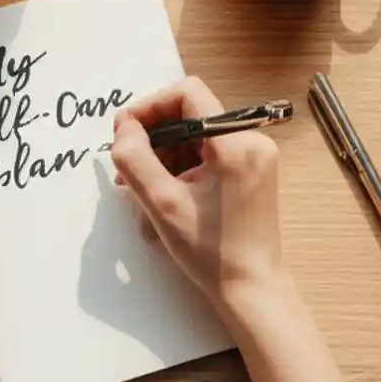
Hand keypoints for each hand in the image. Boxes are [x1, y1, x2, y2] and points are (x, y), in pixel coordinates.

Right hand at [110, 76, 283, 306]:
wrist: (250, 288)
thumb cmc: (211, 252)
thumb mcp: (162, 204)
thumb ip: (136, 159)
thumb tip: (124, 127)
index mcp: (235, 144)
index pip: (187, 94)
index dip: (150, 106)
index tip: (125, 131)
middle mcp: (252, 141)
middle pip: (191, 114)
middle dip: (154, 135)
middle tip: (126, 165)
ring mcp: (256, 155)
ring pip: (197, 133)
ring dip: (164, 153)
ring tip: (142, 186)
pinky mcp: (253, 169)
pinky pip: (209, 151)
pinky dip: (183, 165)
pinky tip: (165, 192)